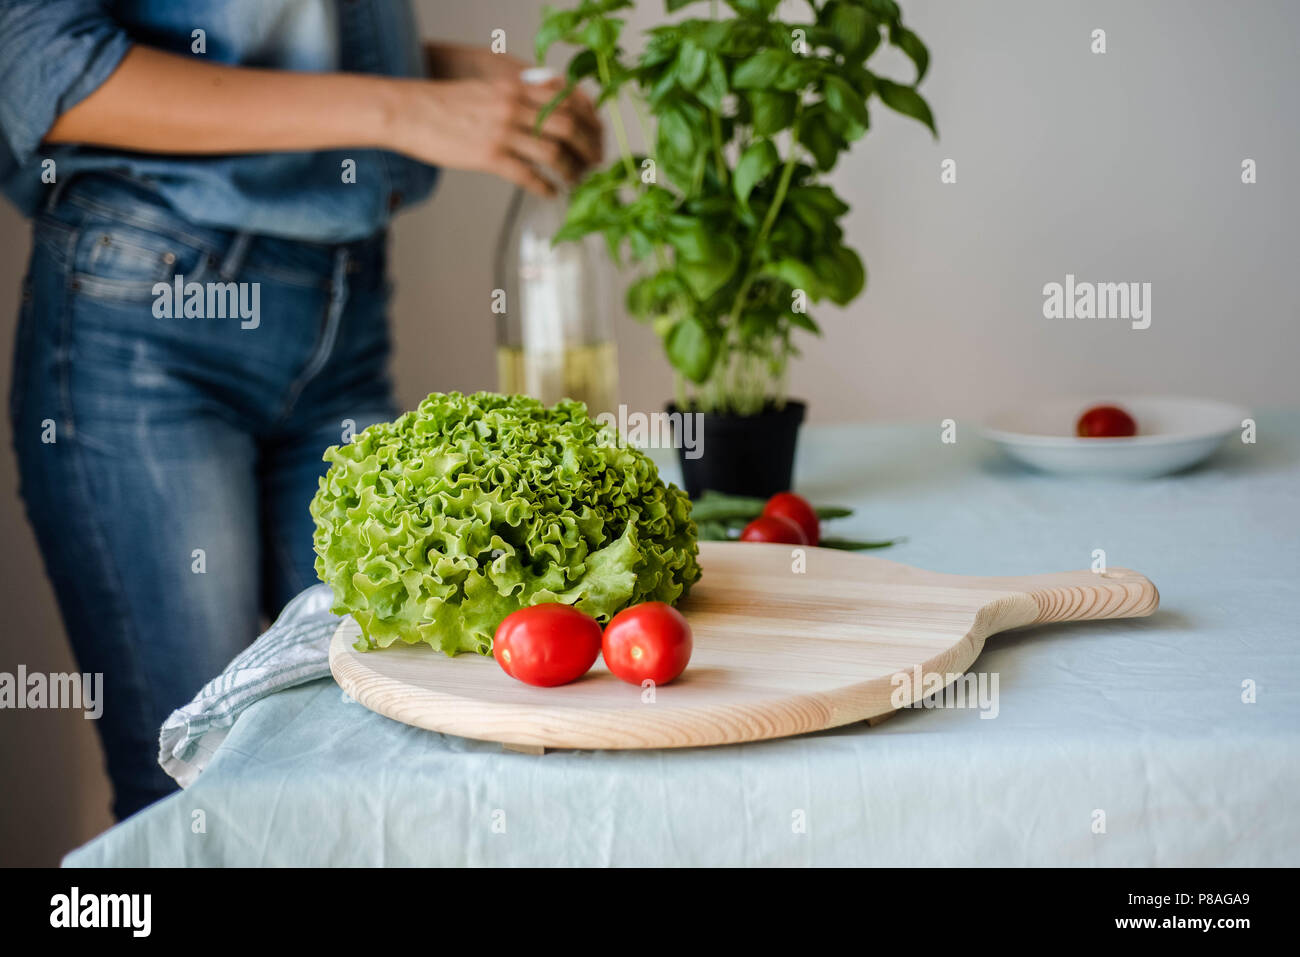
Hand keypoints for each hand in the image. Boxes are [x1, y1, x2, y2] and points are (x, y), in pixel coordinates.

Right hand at [392, 70, 603, 196]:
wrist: (410, 111)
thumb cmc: (447, 104)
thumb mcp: (488, 90)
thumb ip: (519, 97)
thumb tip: (546, 112)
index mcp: (516, 88)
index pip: (568, 100)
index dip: (590, 120)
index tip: (598, 136)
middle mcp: (514, 107)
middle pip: (569, 127)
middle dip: (589, 148)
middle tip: (596, 164)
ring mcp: (502, 132)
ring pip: (554, 153)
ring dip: (572, 171)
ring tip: (576, 181)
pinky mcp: (489, 156)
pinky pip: (528, 175)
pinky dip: (546, 186)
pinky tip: (551, 193)